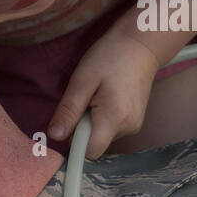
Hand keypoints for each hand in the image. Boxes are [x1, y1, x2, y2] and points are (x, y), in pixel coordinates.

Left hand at [47, 30, 161, 158]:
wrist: (141, 44)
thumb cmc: (110, 56)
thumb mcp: (83, 80)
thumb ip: (69, 110)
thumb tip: (54, 136)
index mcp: (114, 119)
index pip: (89, 151)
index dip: (74, 141)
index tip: (70, 120)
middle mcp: (128, 128)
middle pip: (95, 143)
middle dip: (82, 127)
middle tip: (85, 98)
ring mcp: (134, 125)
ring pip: (102, 136)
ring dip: (93, 121)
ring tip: (98, 94)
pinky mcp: (136, 120)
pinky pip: (111, 128)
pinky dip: (103, 117)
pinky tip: (107, 96)